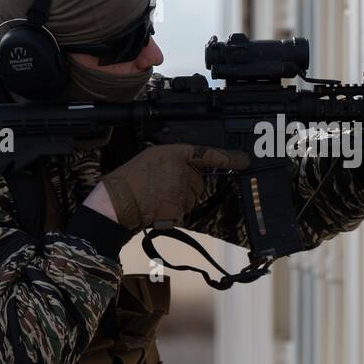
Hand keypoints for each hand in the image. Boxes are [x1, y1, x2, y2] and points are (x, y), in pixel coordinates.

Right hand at [92, 144, 249, 230]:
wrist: (118, 201)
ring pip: (192, 196)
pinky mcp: (180, 209)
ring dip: (180, 197)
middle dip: (186, 183)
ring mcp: (184, 191)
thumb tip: (192, 168)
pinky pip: (184, 209)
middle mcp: (185, 171)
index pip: (210, 155)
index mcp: (178, 154)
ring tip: (157, 194)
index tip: (244, 160)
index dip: (230, 158)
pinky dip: (174, 210)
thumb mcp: (154, 155)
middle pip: (199, 181)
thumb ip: (176, 159)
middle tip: (163, 184)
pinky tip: (158, 205)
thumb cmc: (132, 177)